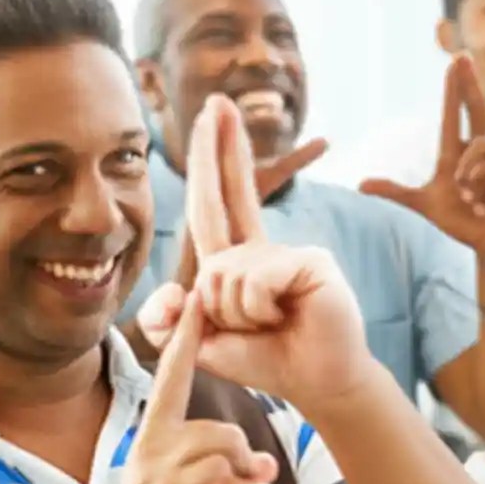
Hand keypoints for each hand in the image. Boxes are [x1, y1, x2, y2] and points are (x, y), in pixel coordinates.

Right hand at [94, 292, 278, 483]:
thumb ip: (227, 472)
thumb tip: (267, 469)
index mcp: (154, 437)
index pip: (172, 378)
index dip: (186, 339)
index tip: (196, 297)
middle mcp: (150, 451)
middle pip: (223, 432)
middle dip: (249, 466)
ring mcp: (153, 483)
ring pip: (226, 466)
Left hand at [141, 95, 371, 406]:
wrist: (315, 383)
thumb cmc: (262, 360)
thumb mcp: (199, 346)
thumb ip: (169, 323)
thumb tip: (170, 294)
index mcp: (235, 259)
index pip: (215, 203)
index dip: (213, 161)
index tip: (213, 118)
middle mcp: (260, 248)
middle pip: (229, 191)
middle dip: (219, 146)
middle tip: (216, 100)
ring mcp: (287, 251)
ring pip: (223, 274)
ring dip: (234, 313)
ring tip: (266, 326)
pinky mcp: (310, 260)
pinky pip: (254, 280)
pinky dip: (257, 311)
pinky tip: (284, 318)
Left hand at [360, 55, 484, 258]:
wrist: (484, 242)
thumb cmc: (460, 221)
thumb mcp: (423, 204)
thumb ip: (395, 192)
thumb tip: (361, 185)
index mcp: (458, 152)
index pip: (456, 114)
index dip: (456, 88)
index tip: (455, 61)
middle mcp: (482, 149)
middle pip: (477, 109)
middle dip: (467, 84)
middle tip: (459, 56)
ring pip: (481, 144)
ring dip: (469, 173)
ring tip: (468, 196)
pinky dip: (483, 184)